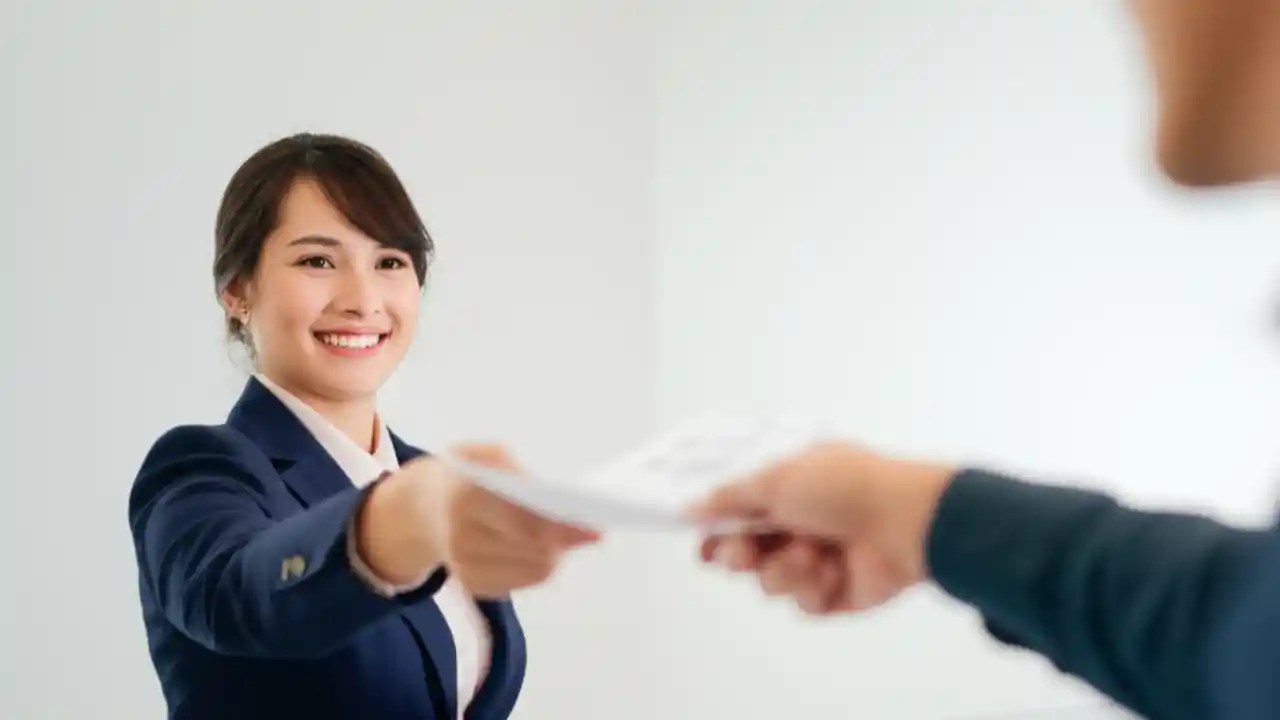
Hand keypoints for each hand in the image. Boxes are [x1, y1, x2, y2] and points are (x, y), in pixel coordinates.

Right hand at [358, 444, 599, 597]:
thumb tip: (557, 497)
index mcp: (465, 497)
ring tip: (568, 535)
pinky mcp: (473, 585)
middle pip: (536, 548)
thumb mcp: (482, 453)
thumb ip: (516, 468)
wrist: (417, 509)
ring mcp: (465, 567)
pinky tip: (540, 547)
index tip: (597, 527)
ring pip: (536, 568)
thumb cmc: (464, 474)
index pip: (526, 520)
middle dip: (567, 539)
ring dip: (557, 552)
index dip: (564, 526)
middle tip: (594, 530)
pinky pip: (524, 580)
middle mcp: (462, 537)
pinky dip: (539, 563)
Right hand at [691, 442, 953, 613]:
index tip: (704, 538)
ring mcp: (819, 558)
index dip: (719, 526)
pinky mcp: (835, 593)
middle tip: (746, 553)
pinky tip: (832, 569)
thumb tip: (690, 506)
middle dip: (742, 553)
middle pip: (748, 550)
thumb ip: (729, 497)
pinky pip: (802, 601)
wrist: (905, 523)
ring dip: (784, 567)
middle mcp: (803, 521)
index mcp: (792, 485)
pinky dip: (812, 585)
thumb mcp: (776, 478)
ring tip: (810, 552)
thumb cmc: (844, 487)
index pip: (741, 509)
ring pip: (771, 579)